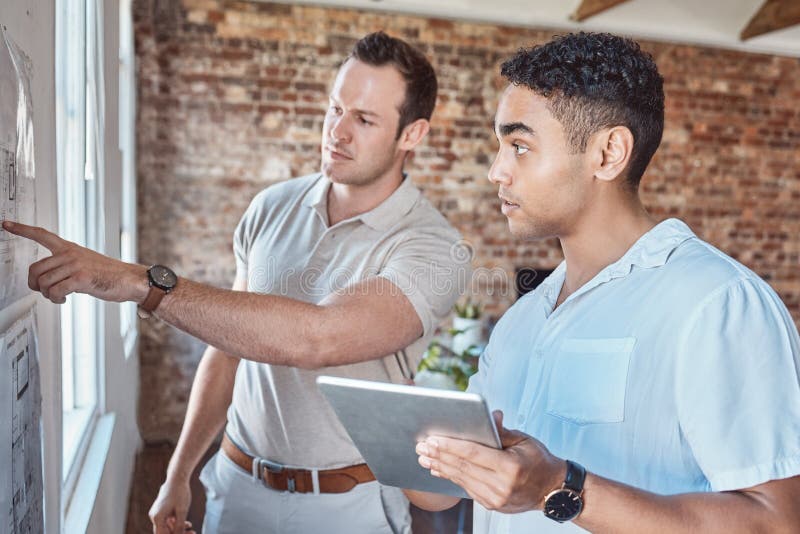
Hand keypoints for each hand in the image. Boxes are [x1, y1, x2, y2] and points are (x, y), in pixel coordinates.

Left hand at [1, 220, 147, 303]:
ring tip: (59, 296)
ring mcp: (75, 265)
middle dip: (34, 285)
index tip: (6, 224)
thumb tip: (49, 281)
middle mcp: (70, 254)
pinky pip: (55, 291)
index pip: (42, 235)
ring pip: (43, 283)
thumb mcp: (86, 263)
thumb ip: (66, 266)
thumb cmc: (110, 274)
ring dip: (48, 295)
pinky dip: (56, 299)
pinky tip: (64, 299)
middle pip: (35, 269)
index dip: (22, 229)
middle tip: (44, 291)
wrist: (130, 280)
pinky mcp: (80, 278)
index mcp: (70, 248)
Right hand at [149, 478, 193, 533]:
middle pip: (165, 532)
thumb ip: (179, 526)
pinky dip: (177, 523)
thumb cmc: (180, 493)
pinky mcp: (161, 510)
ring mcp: (157, 513)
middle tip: (192, 533)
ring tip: (192, 529)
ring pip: (167, 527)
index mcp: (157, 518)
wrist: (177, 478)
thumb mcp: (182, 511)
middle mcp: (154, 516)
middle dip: (178, 533)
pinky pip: (168, 521)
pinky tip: (188, 524)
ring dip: (179, 529)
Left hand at [416, 410, 564, 512]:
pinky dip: (451, 477)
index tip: (433, 439)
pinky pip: (467, 488)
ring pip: (462, 479)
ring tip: (424, 457)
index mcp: (511, 467)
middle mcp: (502, 485)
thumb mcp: (525, 440)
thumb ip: (502, 430)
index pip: (473, 454)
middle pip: (463, 467)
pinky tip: (439, 469)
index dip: (450, 446)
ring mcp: (496, 498)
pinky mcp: (492, 504)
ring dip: (440, 467)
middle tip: (421, 446)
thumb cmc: (540, 461)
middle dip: (439, 455)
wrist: (553, 490)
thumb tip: (490, 415)